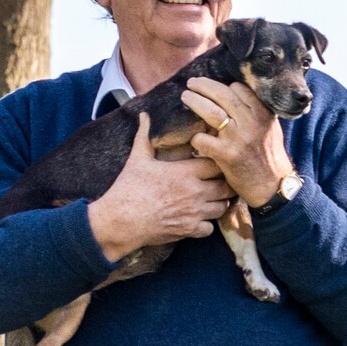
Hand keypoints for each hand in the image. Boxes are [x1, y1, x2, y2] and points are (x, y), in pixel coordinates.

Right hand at [87, 110, 224, 261]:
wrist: (120, 220)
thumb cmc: (128, 188)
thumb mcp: (137, 159)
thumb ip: (144, 135)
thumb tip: (143, 115)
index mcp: (185, 172)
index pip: (217, 163)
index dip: (219, 162)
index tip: (214, 162)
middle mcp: (194, 192)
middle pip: (226, 186)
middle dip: (224, 183)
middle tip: (219, 181)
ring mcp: (193, 213)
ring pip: (222, 207)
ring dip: (219, 203)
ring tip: (212, 199)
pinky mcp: (188, 230)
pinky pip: (209, 229)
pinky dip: (207, 225)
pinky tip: (198, 219)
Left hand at [181, 76, 291, 207]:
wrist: (272, 185)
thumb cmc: (268, 155)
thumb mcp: (269, 127)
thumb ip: (255, 111)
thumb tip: (234, 94)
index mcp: (263, 113)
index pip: (239, 88)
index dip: (225, 87)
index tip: (215, 89)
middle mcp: (251, 122)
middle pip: (222, 94)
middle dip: (203, 86)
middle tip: (191, 83)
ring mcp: (238, 138)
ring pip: (210, 112)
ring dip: (194, 101)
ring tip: (185, 97)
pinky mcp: (226, 155)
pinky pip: (202, 139)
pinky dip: (195, 137)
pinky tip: (194, 138)